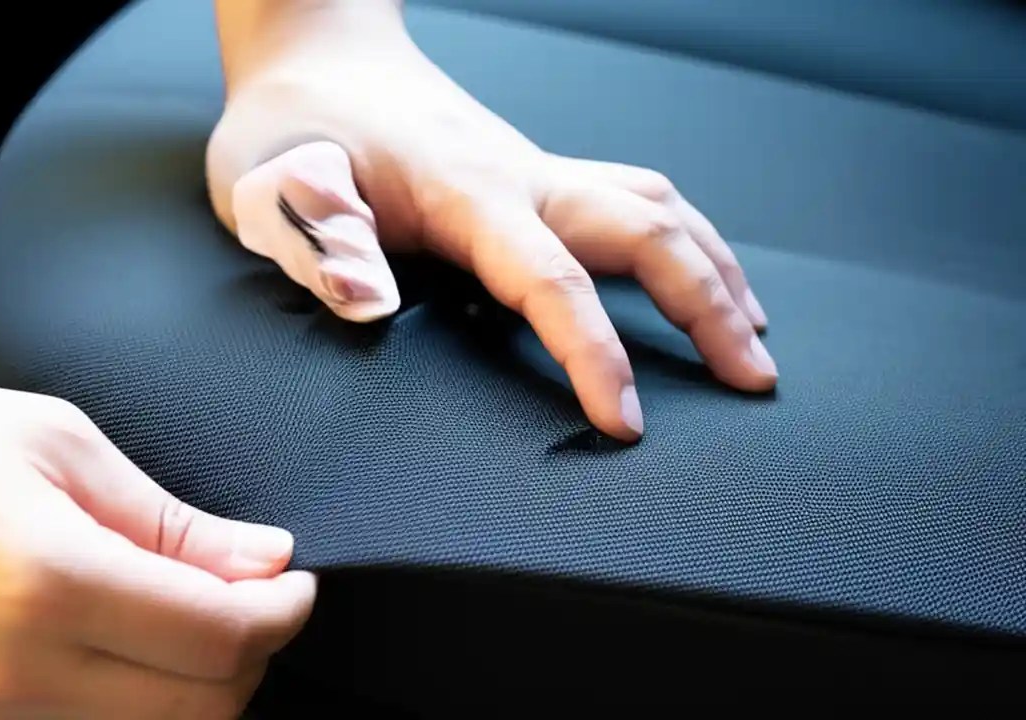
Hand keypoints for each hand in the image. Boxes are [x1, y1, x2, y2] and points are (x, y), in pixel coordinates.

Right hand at [0, 380, 313, 719]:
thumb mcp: (55, 444)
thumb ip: (170, 518)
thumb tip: (262, 559)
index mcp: (48, 579)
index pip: (220, 637)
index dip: (283, 613)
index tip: (295, 583)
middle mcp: (17, 672)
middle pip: (203, 709)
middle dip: (255, 656)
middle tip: (253, 598)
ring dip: (199, 688)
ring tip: (189, 619)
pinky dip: (133, 709)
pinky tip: (126, 652)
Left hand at [208, 0, 775, 441]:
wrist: (315, 58)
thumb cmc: (288, 130)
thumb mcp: (272, 188)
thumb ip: (321, 242)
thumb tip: (372, 305)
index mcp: (464, 193)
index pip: (551, 279)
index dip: (596, 353)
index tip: (626, 421)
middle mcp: (522, 177)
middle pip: (647, 232)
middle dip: (709, 308)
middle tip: (755, 382)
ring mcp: (538, 171)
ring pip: (660, 209)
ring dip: (717, 271)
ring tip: (756, 340)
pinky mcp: (539, 175)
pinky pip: (639, 198)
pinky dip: (689, 240)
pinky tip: (707, 274)